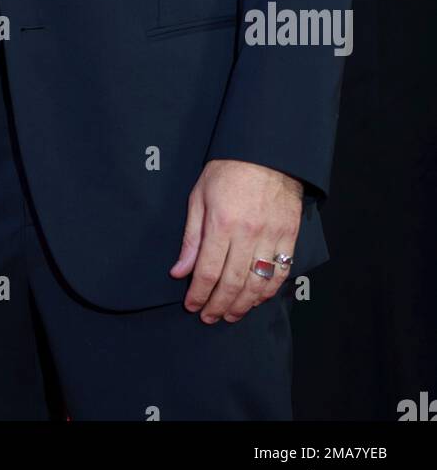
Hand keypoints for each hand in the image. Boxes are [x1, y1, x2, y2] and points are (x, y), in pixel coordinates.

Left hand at [169, 159, 302, 322]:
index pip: (208, 270)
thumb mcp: (199, 197)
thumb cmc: (227, 170)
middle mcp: (248, 233)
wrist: (266, 152)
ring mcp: (272, 236)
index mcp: (222, 223)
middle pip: (232, 283)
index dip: (198, 294)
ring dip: (243, 305)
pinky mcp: (290, 236)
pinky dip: (269, 292)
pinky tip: (256, 300)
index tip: (191, 306)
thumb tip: (180, 271)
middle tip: (209, 317)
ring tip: (230, 315)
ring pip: (258, 284)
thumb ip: (191, 237)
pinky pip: (281, 273)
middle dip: (218, 306)